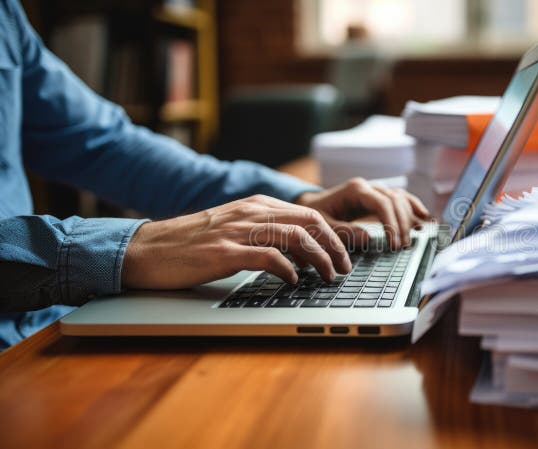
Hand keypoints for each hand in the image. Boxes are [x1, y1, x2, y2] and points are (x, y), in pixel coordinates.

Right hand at [121, 195, 351, 288]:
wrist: (147, 249)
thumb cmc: (192, 243)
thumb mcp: (234, 227)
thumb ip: (265, 232)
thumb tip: (302, 252)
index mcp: (256, 205)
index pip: (309, 213)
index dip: (334, 233)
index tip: (348, 252)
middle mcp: (251, 212)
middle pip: (310, 222)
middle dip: (335, 246)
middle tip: (345, 268)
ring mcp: (238, 231)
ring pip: (296, 237)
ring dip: (319, 259)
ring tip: (328, 276)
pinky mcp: (224, 252)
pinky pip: (268, 257)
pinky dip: (288, 269)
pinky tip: (294, 281)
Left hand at [295, 178, 429, 248]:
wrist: (311, 206)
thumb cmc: (315, 216)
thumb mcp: (322, 226)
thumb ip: (343, 231)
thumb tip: (367, 238)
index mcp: (356, 190)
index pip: (383, 203)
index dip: (392, 224)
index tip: (394, 244)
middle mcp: (369, 187)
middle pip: (395, 201)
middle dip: (402, 224)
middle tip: (403, 247)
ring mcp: (375, 191)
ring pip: (401, 198)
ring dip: (411, 217)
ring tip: (415, 237)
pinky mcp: (379, 198)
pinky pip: (401, 199)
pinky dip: (413, 207)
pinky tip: (424, 218)